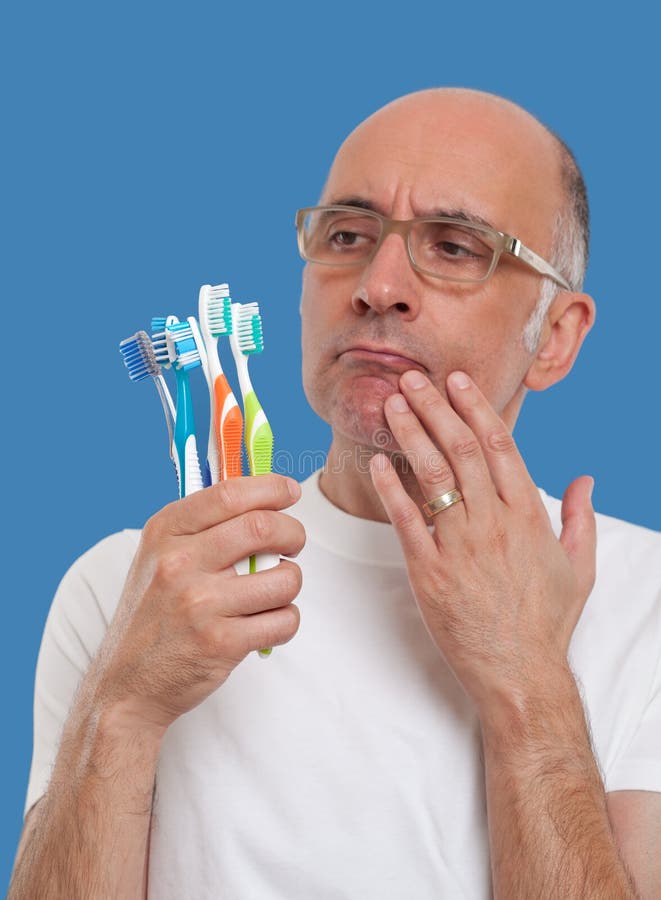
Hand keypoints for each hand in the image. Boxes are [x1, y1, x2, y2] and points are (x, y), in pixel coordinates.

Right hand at [92, 475, 304, 732]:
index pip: (229, 494)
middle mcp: (179, 563)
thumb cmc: (154, 614)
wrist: (126, 685)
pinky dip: (286, 620)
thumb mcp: (159, 555)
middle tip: (294, 544)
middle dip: (293, 533)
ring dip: (291, 582)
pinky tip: (266, 622)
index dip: (270, 488)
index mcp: (165, 532)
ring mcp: (200, 604)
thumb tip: (262, 496)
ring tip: (274, 590)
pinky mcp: (220, 643)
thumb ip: (204, 524)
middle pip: (263, 527)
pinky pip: (284, 621)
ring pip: (284, 578)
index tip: (289, 492)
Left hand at [370, 369, 595, 719]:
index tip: (456, 381)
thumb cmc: (547, 622)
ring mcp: (461, 547)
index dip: (475, 408)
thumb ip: (581, 518)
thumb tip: (585, 479)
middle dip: (435, 408)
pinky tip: (377, 462)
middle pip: (461, 450)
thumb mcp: (579, 567)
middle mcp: (495, 523)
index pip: (499, 446)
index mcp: (529, 515)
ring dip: (411, 435)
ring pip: (433, 477)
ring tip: (392, 404)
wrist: (520, 674)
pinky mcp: (430, 573)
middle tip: (412, 379)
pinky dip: (391, 489)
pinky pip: (407, 522)